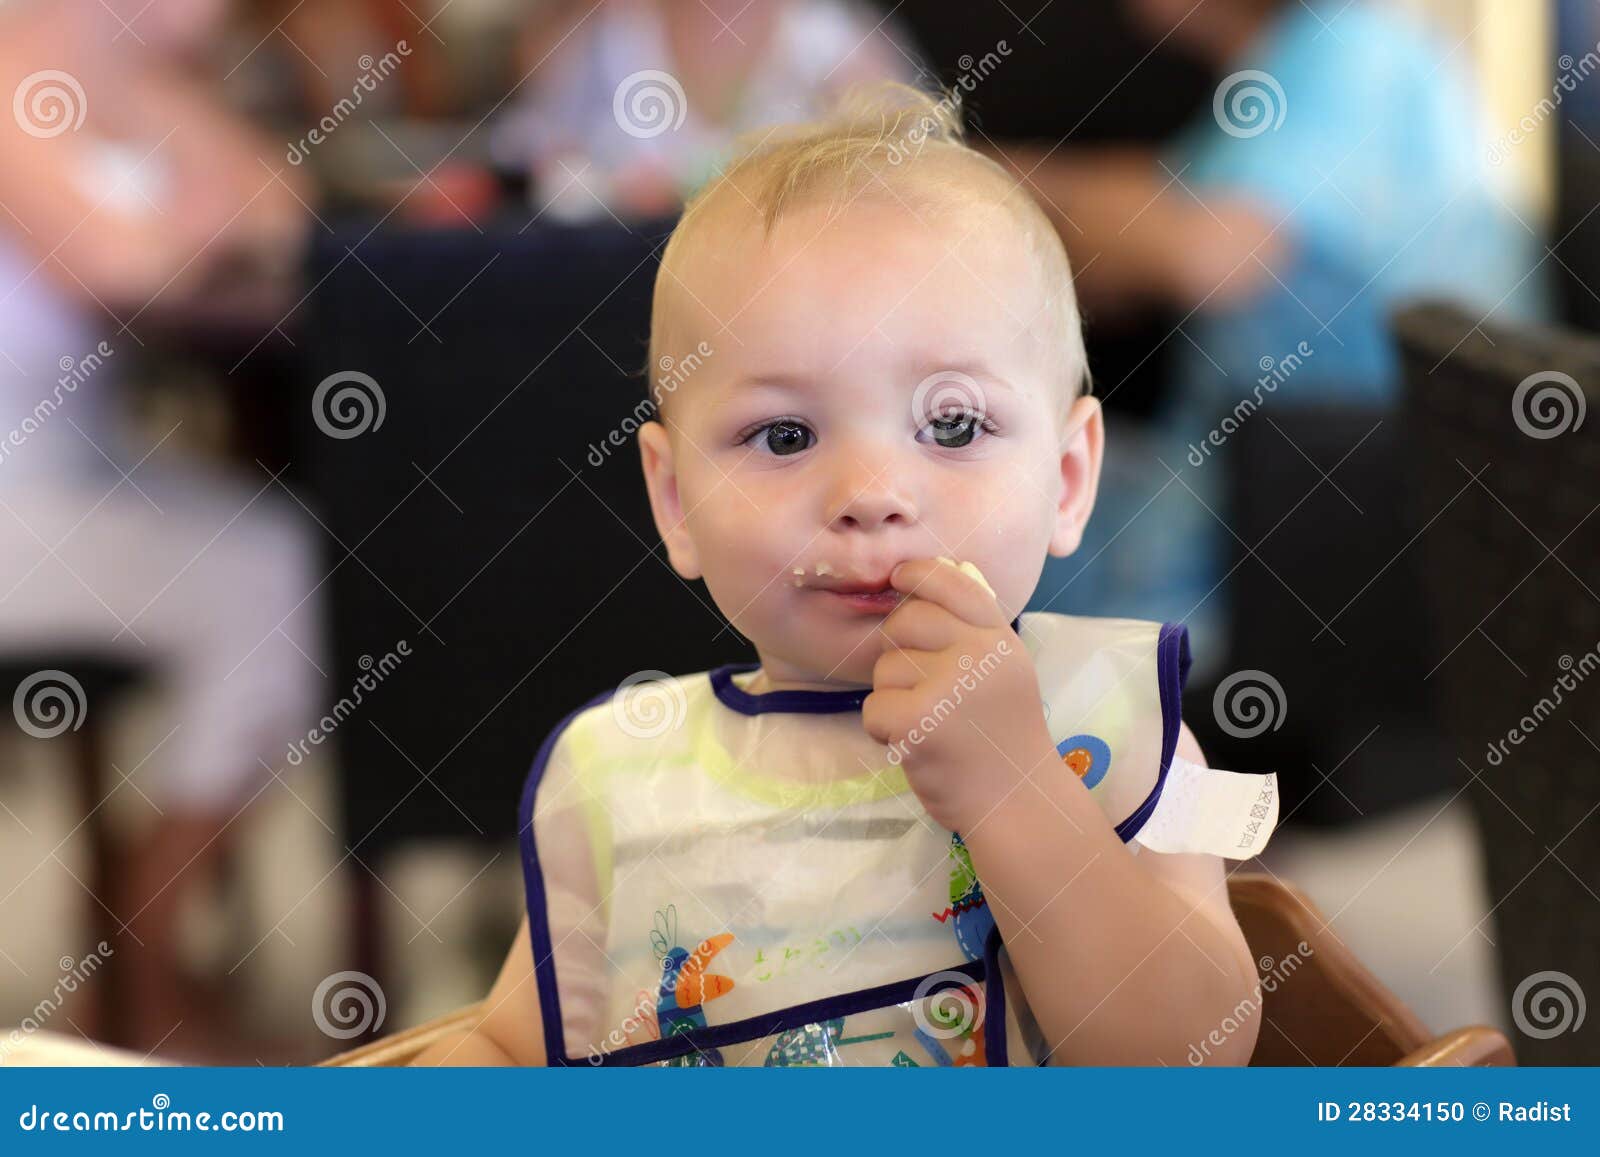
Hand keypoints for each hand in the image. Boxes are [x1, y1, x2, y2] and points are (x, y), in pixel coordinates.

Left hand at [861, 558, 1056, 830]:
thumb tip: (939, 572)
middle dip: (898, 650)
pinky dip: (883, 730)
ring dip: (893, 697)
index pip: (953, 583)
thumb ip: (975, 627)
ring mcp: (949, 686)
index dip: (918, 574)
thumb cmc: (1002, 739)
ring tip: (929, 725)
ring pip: (884, 668)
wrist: (1017, 804)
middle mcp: (979, 654)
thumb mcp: (1005, 671)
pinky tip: (913, 745)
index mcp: (1000, 639)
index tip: (900, 578)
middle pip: (905, 620)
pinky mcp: (919, 721)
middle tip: (919, 688)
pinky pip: (874, 706)